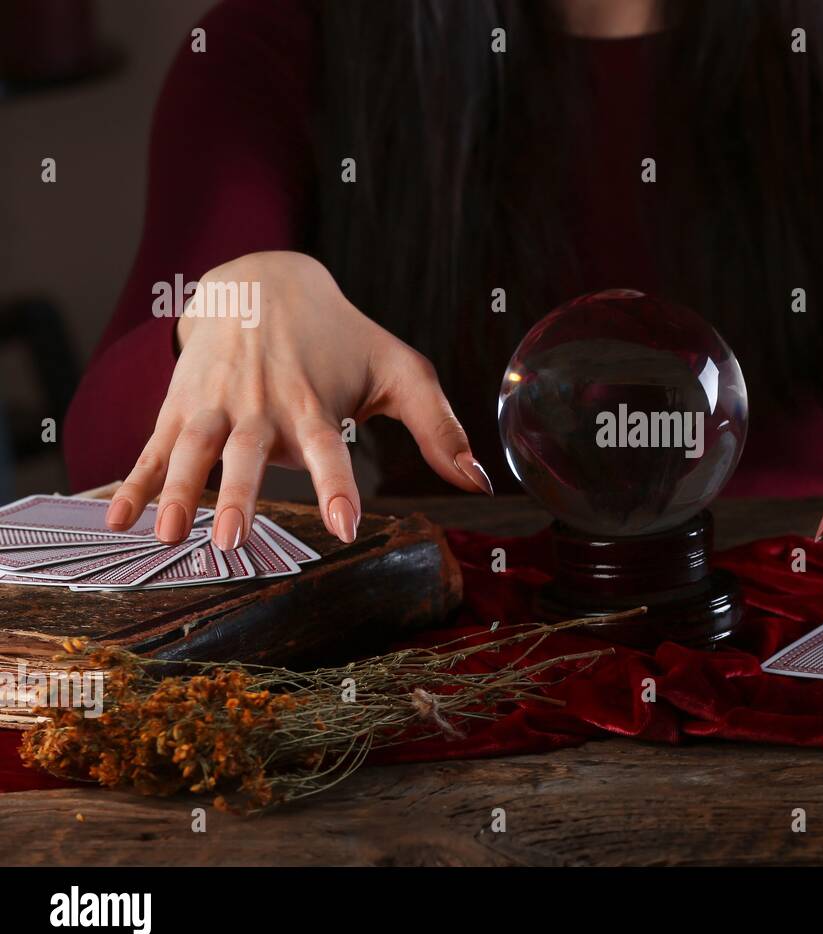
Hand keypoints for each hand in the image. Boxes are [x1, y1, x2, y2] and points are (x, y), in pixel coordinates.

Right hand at [104, 251, 491, 548]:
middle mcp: (260, 407)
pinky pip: (152, 449)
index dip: (337, 484)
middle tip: (234, 539)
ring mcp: (214, 406)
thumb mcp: (399, 370)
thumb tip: (482, 481)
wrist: (260, 281)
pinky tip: (116, 520)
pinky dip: (132, 483)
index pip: (330, 448)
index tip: (345, 523)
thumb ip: (439, 426)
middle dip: (240, 495)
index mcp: (313, 403)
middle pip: (249, 455)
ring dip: (177, 492)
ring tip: (165, 535)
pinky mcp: (179, 407)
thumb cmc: (340, 338)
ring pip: (191, 451)